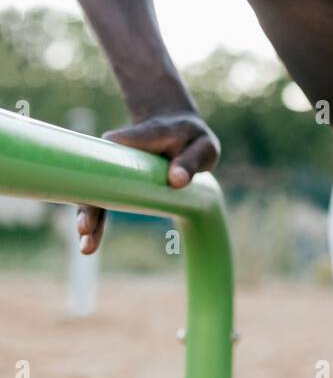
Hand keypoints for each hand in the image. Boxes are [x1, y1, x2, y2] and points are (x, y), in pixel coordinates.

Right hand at [75, 113, 220, 255]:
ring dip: (89, 217)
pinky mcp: (114, 183)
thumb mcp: (203, 145)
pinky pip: (103, 202)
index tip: (100, 185)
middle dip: (90, 202)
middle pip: (97, 175)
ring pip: (95, 192)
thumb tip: (176, 181)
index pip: (119, 145)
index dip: (106, 164)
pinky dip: (97, 222)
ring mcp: (113, 167)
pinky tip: (90, 245)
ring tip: (86, 247)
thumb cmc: (193, 139)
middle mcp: (118, 149)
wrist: (179, 129)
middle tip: (85, 228)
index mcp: (141, 135)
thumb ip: (191, 160)